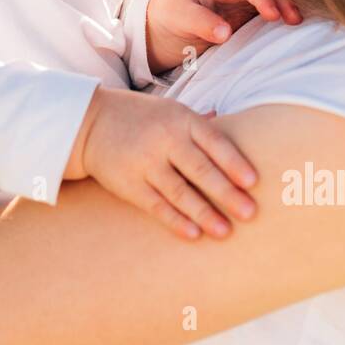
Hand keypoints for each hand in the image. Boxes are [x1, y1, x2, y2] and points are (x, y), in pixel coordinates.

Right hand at [67, 87, 258, 240]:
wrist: (91, 122)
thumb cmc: (141, 118)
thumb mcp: (171, 110)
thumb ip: (201, 123)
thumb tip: (234, 124)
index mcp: (181, 119)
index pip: (213, 141)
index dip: (234, 162)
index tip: (253, 182)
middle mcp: (165, 140)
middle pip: (200, 169)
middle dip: (226, 192)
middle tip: (250, 213)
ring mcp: (145, 162)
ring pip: (179, 192)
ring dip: (204, 213)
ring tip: (225, 231)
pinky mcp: (129, 184)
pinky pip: (156, 205)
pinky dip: (175, 220)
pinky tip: (194, 233)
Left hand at [146, 0, 300, 74]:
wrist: (167, 19)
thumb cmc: (172, 14)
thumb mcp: (179, 17)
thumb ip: (201, 23)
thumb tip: (225, 33)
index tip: (273, 16)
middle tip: (295, 20)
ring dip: (285, 5)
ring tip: (298, 22)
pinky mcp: (248, 9)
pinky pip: (269, 7)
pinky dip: (282, 13)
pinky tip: (293, 24)